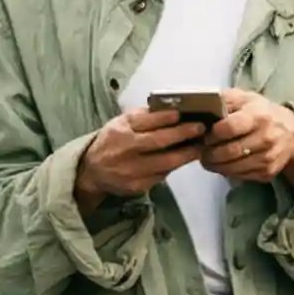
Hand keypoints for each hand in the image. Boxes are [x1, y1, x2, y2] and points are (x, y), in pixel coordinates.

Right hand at [75, 108, 205, 214]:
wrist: (92, 170)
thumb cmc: (112, 141)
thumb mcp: (121, 123)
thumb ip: (143, 116)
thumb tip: (171, 108)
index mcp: (121, 130)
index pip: (146, 121)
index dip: (167, 118)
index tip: (184, 114)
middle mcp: (125, 150)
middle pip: (159, 141)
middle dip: (183, 134)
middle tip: (201, 128)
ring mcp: (131, 170)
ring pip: (165, 162)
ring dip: (186, 154)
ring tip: (200, 146)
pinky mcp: (137, 186)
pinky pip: (162, 175)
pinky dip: (175, 167)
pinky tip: (184, 160)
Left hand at [201, 88, 293, 185]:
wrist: (290, 132)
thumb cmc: (261, 112)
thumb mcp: (244, 98)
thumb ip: (223, 100)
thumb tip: (201, 108)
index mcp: (258, 116)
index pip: (229, 127)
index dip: (213, 133)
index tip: (205, 134)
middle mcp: (266, 138)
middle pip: (230, 151)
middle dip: (209, 153)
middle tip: (201, 151)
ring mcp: (268, 158)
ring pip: (233, 167)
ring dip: (215, 165)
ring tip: (207, 159)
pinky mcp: (268, 173)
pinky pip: (241, 176)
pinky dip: (227, 172)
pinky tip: (222, 164)